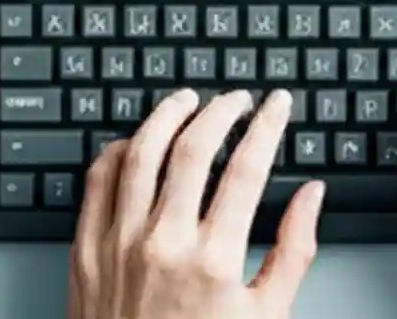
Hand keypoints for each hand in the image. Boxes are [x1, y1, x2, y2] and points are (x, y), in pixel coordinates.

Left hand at [68, 88, 324, 318]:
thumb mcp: (266, 315)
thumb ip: (293, 250)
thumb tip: (311, 196)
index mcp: (214, 260)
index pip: (247, 167)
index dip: (266, 125)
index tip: (276, 105)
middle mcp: (163, 244)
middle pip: (194, 148)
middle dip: (221, 111)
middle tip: (238, 99)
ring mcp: (118, 244)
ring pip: (140, 153)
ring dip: (167, 116)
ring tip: (188, 100)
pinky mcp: (85, 251)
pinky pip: (96, 182)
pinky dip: (117, 150)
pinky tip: (136, 141)